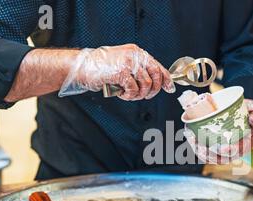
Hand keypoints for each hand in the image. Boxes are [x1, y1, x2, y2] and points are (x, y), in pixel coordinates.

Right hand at [59, 44, 175, 99]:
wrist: (82, 66)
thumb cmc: (101, 68)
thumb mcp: (123, 64)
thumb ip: (138, 70)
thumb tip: (155, 83)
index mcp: (136, 52)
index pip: (157, 66)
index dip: (166, 79)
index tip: (170, 88)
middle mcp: (135, 55)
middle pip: (155, 75)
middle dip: (153, 89)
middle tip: (145, 96)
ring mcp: (128, 63)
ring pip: (146, 84)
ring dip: (139, 94)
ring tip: (128, 94)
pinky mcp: (121, 72)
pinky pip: (133, 89)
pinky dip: (129, 96)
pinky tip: (121, 93)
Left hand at [185, 99, 252, 163]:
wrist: (243, 114)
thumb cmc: (251, 115)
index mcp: (243, 147)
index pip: (235, 153)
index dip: (227, 152)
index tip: (221, 148)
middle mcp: (231, 153)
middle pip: (217, 158)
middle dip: (206, 153)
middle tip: (198, 143)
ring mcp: (220, 151)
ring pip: (207, 156)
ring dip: (197, 149)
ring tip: (191, 138)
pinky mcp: (212, 146)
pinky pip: (202, 150)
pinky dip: (194, 144)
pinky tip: (189, 135)